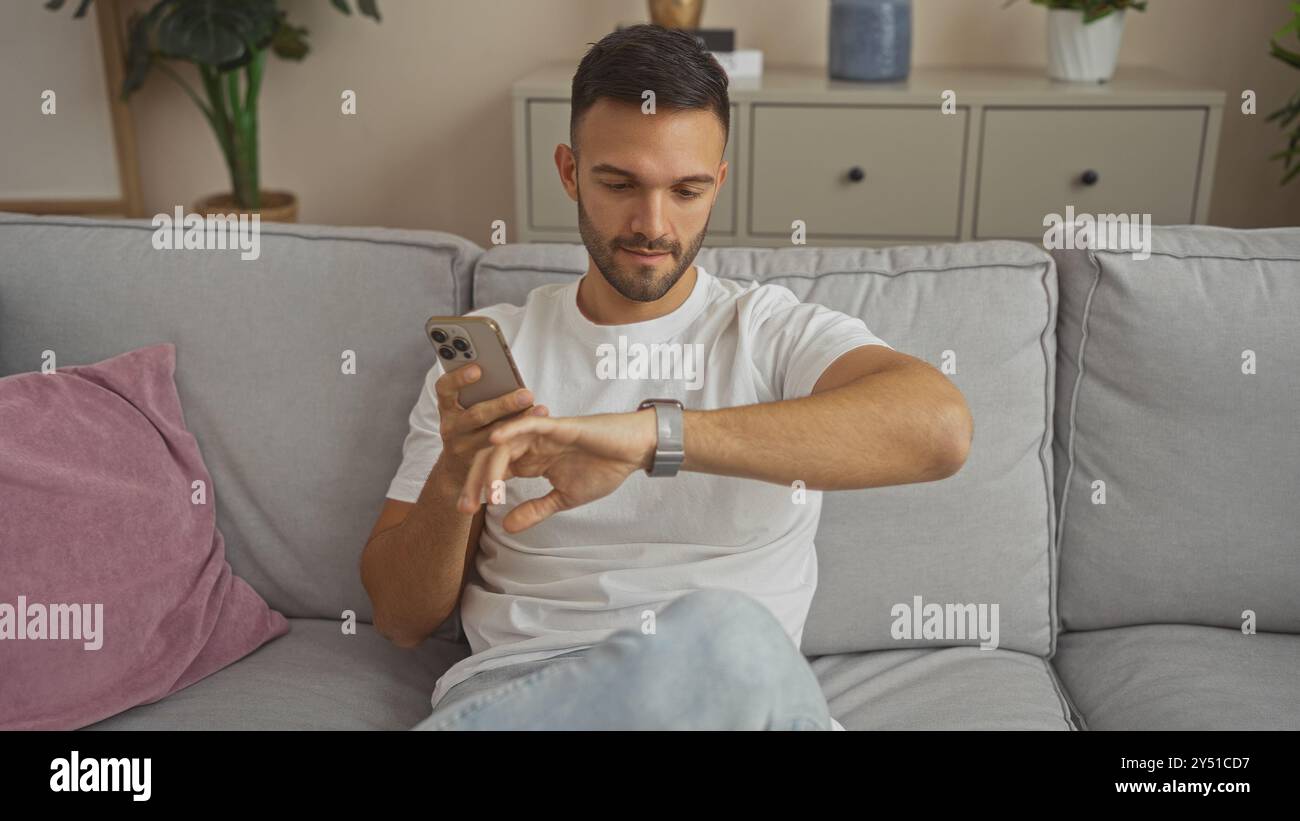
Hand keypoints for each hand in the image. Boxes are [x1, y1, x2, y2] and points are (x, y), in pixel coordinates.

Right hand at [432, 364, 549, 486]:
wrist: (457, 466)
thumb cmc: (468, 425)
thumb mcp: (463, 408)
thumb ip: (478, 391)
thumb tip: (506, 373)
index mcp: (447, 407)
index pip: (445, 388)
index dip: (458, 378)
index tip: (478, 369)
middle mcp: (451, 426)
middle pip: (477, 414)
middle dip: (503, 404)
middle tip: (527, 394)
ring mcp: (464, 447)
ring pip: (492, 435)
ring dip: (517, 422)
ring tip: (539, 410)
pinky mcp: (480, 461)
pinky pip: (502, 449)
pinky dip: (519, 437)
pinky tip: (536, 429)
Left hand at [456, 408, 658, 532]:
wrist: (631, 453)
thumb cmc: (603, 469)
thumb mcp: (564, 498)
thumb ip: (535, 509)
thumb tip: (505, 527)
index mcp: (530, 461)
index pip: (494, 472)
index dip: (477, 489)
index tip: (466, 513)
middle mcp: (530, 445)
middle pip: (490, 458)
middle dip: (474, 482)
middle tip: (465, 508)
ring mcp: (542, 434)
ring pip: (504, 445)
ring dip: (491, 467)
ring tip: (487, 493)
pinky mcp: (557, 425)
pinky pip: (529, 423)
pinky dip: (511, 429)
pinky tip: (495, 440)